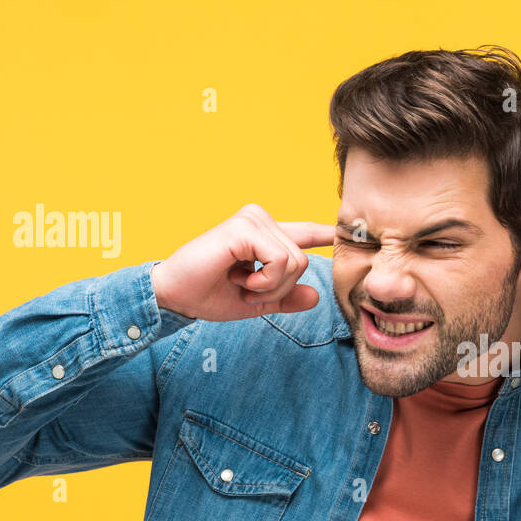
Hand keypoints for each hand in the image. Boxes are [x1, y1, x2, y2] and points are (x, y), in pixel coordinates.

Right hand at [150, 203, 334, 321]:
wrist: (175, 296)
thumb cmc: (209, 294)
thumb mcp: (256, 301)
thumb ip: (286, 297)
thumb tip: (316, 296)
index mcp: (264, 235)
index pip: (304, 231)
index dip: (326, 233)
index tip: (345, 231)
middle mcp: (261, 220)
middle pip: (303, 261)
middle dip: (279, 288)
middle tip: (247, 289)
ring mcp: (253, 220)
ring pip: (295, 262)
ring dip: (269, 286)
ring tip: (240, 283)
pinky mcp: (245, 227)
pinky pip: (281, 260)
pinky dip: (264, 280)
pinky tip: (239, 278)